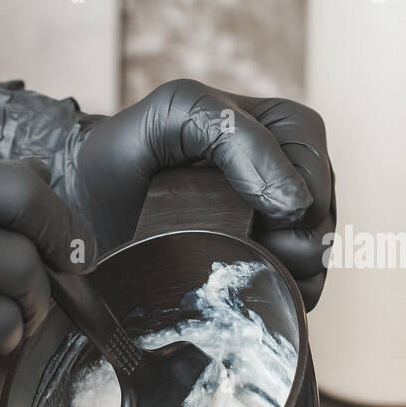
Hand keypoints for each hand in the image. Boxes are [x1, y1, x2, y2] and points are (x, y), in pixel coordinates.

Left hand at [0, 78, 335, 308]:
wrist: (83, 213)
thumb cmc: (122, 156)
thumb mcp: (173, 114)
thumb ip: (234, 136)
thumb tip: (294, 205)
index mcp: (272, 128)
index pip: (313, 159)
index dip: (301, 192)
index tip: (269, 217)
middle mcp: (282, 175)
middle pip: (322, 213)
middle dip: (298, 236)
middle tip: (257, 249)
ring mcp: (273, 226)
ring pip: (315, 255)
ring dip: (291, 269)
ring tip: (247, 269)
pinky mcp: (260, 267)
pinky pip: (298, 287)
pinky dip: (284, 292)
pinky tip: (251, 289)